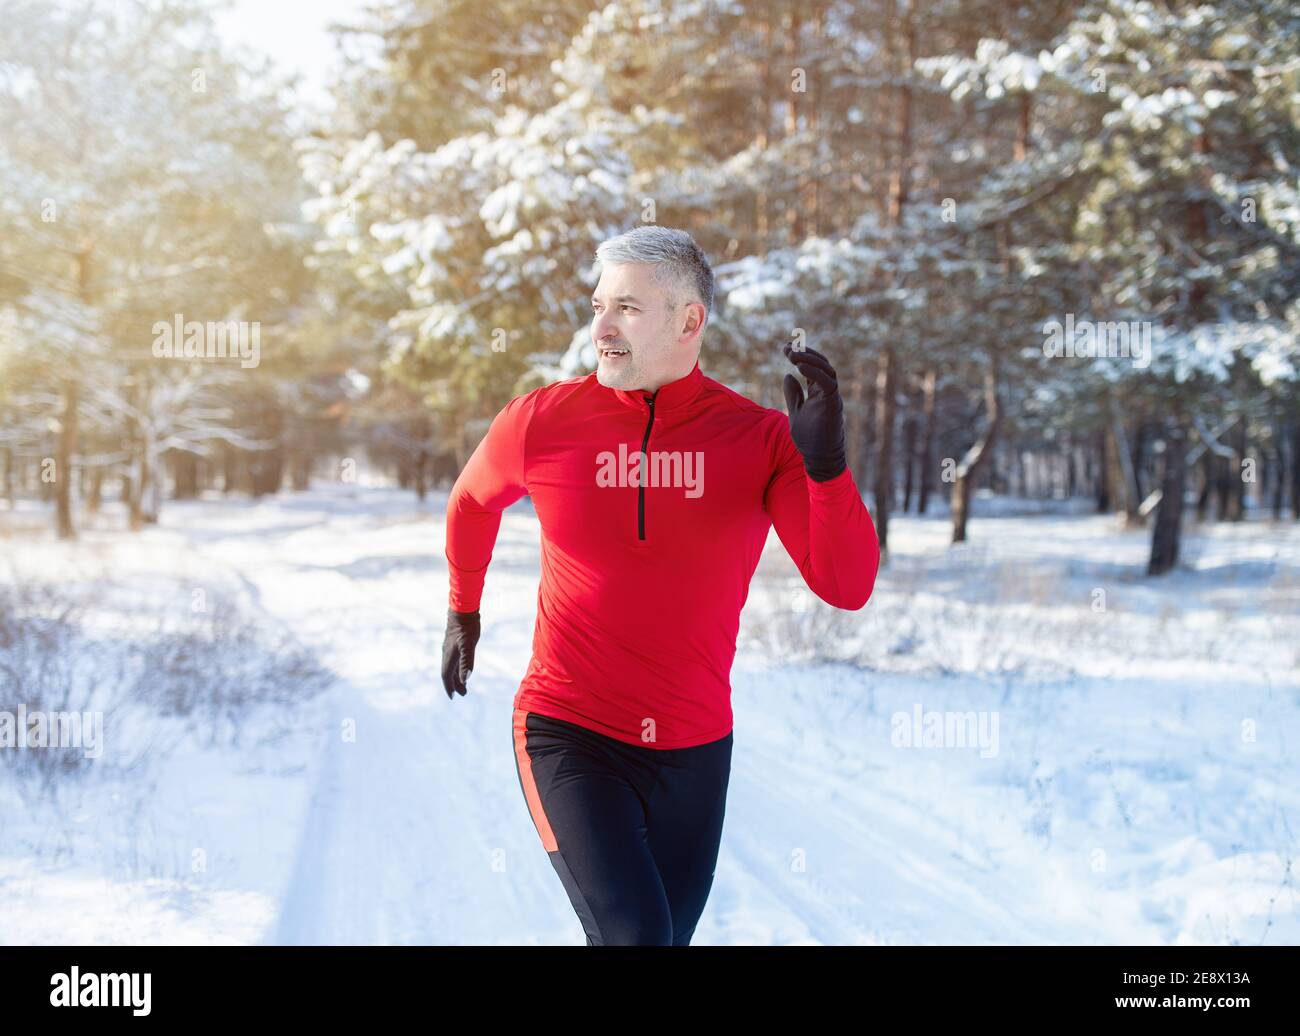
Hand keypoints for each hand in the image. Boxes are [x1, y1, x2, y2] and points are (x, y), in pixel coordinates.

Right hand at [441, 608, 480, 697]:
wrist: (462, 611)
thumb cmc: (467, 628)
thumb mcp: (469, 646)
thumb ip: (467, 662)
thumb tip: (465, 680)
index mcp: (450, 656)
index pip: (447, 676)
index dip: (450, 687)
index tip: (453, 696)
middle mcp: (447, 654)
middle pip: (449, 673)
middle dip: (454, 684)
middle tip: (462, 694)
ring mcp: (450, 648)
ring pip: (451, 666)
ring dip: (456, 676)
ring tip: (464, 684)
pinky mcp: (454, 643)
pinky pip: (453, 659)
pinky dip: (457, 667)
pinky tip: (462, 667)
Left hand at [781, 342, 846, 481]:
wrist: (819, 457)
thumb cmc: (809, 437)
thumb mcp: (796, 411)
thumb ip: (793, 394)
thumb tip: (787, 375)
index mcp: (818, 391)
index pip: (811, 367)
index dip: (800, 355)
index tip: (785, 347)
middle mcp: (827, 390)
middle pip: (820, 363)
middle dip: (804, 352)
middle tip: (787, 347)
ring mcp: (832, 396)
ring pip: (826, 369)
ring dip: (809, 358)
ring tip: (792, 354)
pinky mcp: (833, 404)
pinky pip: (828, 383)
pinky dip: (815, 373)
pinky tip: (799, 367)